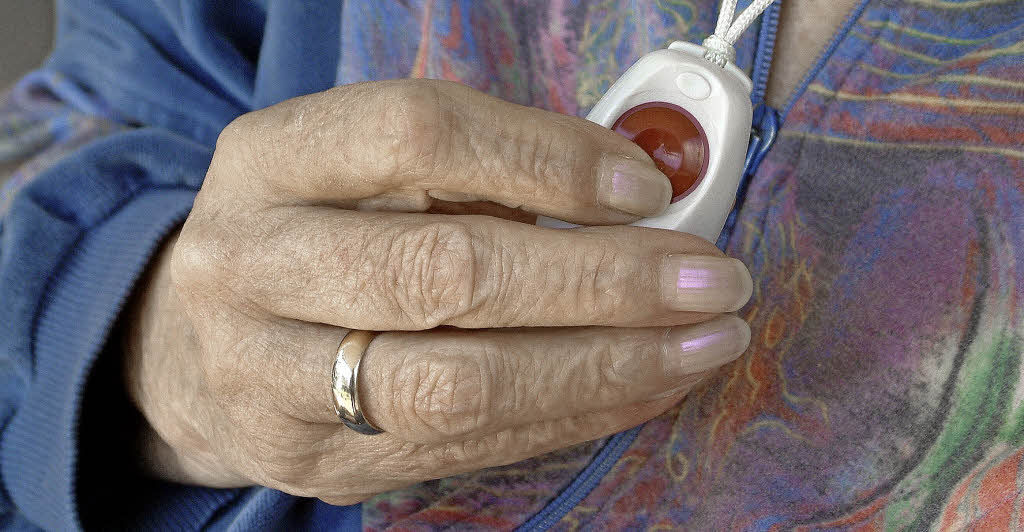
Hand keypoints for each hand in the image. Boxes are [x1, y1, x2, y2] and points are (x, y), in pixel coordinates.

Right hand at [123, 79, 752, 504]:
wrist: (192, 347)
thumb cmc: (310, 234)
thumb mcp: (361, 170)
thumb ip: (479, 171)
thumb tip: (636, 195)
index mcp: (270, 160)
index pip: (416, 132)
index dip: (544, 157)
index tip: (645, 186)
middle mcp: (250, 266)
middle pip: (444, 271)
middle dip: (600, 279)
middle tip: (710, 278)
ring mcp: (269, 377)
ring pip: (457, 384)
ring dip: (604, 365)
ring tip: (702, 343)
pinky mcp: (311, 461)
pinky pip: (465, 447)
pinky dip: (572, 415)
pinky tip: (644, 385)